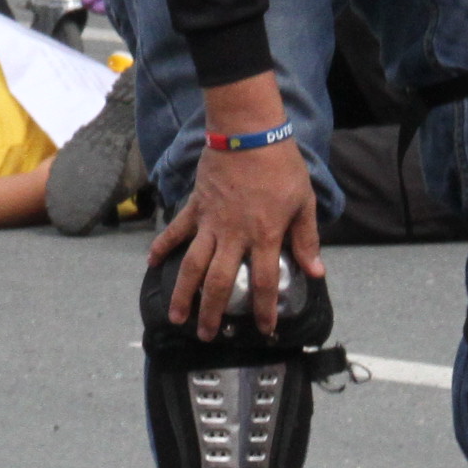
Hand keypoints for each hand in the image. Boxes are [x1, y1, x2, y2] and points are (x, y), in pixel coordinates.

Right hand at [145, 95, 323, 337]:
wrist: (248, 132)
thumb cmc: (281, 165)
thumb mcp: (304, 203)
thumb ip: (306, 239)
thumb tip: (316, 271)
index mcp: (264, 236)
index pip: (264, 283)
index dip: (264, 310)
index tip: (263, 329)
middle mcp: (233, 235)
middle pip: (219, 283)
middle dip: (213, 313)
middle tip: (208, 335)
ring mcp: (210, 222)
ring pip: (192, 265)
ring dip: (183, 293)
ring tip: (176, 316)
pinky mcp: (196, 206)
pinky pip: (176, 230)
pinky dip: (163, 246)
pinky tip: (152, 263)